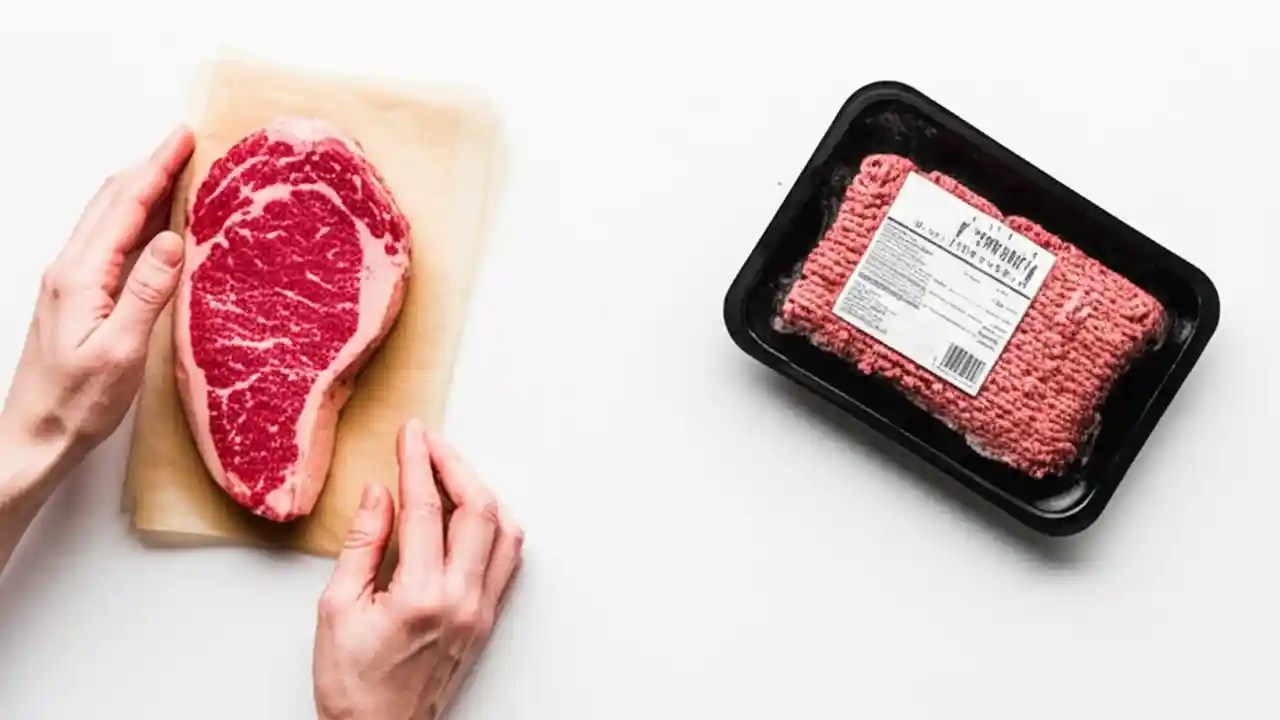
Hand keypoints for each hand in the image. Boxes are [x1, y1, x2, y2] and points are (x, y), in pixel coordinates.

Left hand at [0, 126, 193, 467]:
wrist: (36, 434)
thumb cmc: (77, 401)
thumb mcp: (121, 350)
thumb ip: (146, 291)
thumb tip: (172, 239)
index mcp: (81, 275)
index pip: (124, 206)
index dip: (156, 168)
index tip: (184, 138)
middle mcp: (71, 268)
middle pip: (111, 200)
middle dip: (150, 165)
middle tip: (186, 143)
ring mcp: (71, 280)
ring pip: (108, 216)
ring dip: (142, 187)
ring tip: (177, 171)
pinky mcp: (78, 295)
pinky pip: (109, 239)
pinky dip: (135, 216)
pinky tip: (155, 222)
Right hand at [313, 419, 523, 719]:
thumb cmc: (353, 685)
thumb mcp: (337, 610)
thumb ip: (362, 544)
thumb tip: (379, 491)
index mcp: (421, 596)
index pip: (425, 509)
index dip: (417, 461)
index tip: (410, 433)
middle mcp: (463, 600)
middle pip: (478, 509)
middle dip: (455, 464)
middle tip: (429, 442)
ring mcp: (482, 610)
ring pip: (505, 530)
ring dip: (481, 491)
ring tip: (450, 471)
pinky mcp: (488, 620)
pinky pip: (507, 558)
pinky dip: (495, 524)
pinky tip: (473, 511)